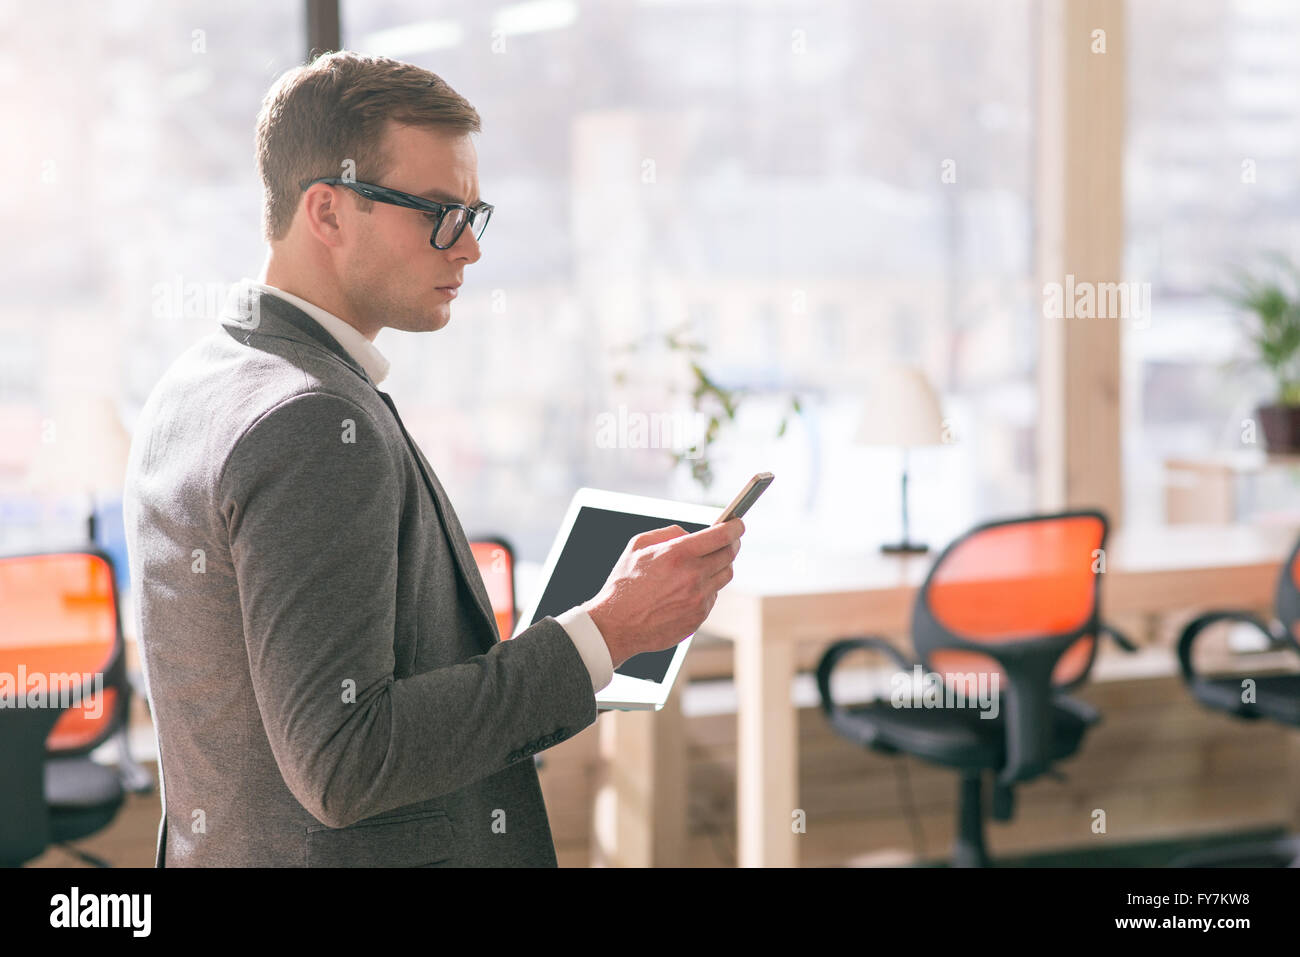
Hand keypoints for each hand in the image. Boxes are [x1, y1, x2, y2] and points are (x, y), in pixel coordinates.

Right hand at [582, 518, 744, 668]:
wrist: (617, 625)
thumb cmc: (624, 584)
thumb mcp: (638, 546)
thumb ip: (668, 533)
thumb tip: (691, 534)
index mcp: (678, 554)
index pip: (721, 536)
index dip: (734, 527)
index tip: (738, 524)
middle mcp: (693, 576)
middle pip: (729, 555)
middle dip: (732, 544)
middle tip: (730, 540)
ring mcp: (698, 599)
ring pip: (725, 576)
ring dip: (721, 565)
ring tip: (709, 563)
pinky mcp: (698, 617)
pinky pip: (713, 596)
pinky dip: (708, 588)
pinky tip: (692, 587)